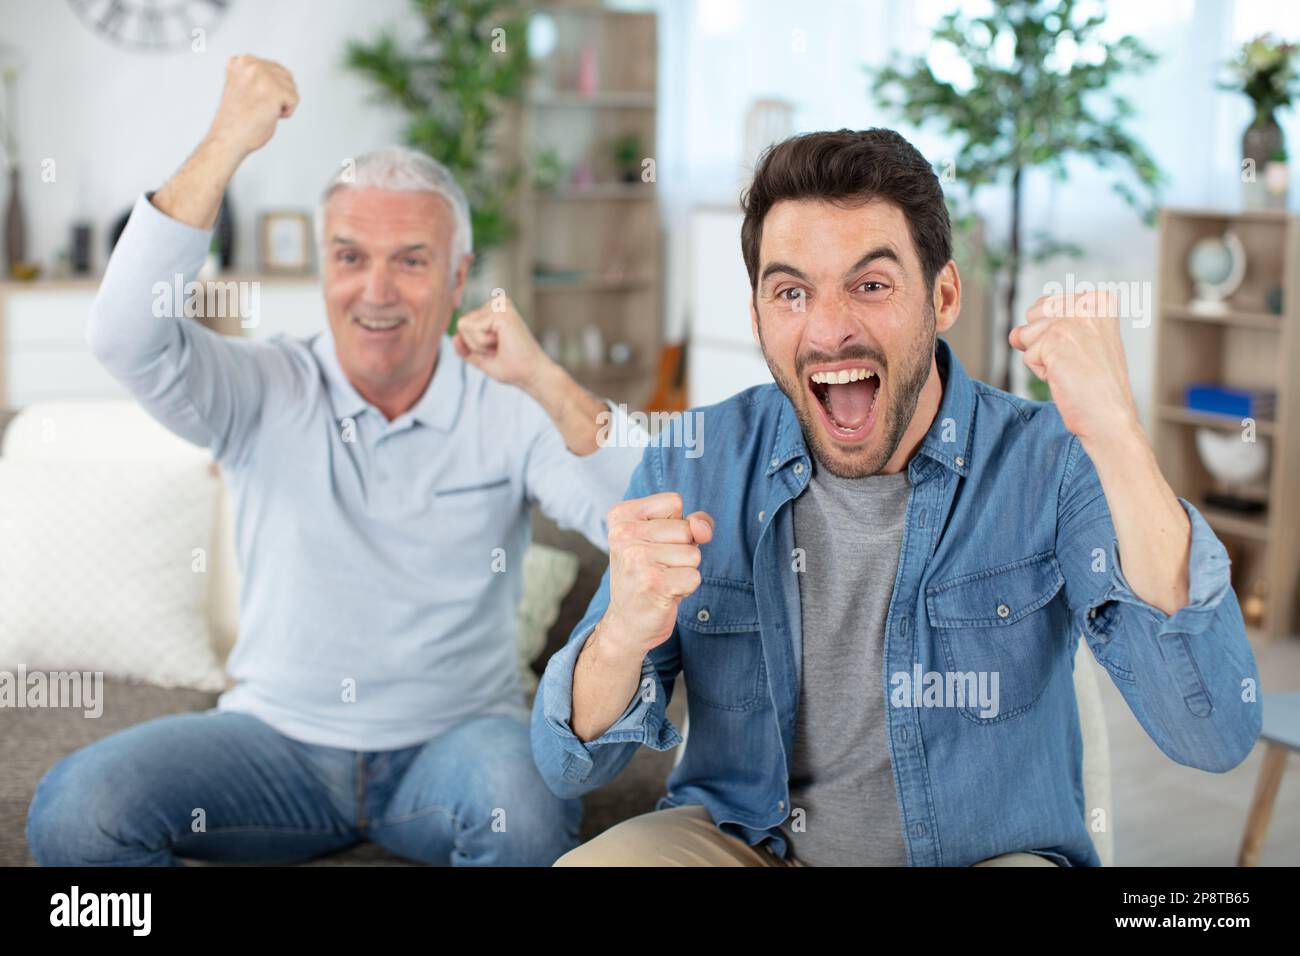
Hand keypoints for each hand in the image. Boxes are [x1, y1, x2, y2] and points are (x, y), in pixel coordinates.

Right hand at [204, 55, 298, 159]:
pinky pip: (294, 99)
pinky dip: (286, 112)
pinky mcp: (274, 90)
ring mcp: (261, 75)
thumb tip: (280, 73)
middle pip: (286, 76)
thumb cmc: (236, 120)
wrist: (228, 139)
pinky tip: (269, 116)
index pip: (274, 69)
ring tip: (262, 111)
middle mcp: (249, 63)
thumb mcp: (243, 86)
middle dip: (279, 95)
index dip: (271, 90)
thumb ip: (257, 76)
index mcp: (240, 61)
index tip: (253, 100)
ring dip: (282, 104)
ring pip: (291, 87)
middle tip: (259, 108)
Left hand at [452, 294, 548, 387]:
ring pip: (464, 325)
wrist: (530, 375)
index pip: (463, 325)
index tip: (496, 351)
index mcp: (494, 312)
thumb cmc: (512, 368)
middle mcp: (497, 304)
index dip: (474, 345)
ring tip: (502, 345)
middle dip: (475, 344)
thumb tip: (454, 337)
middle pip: (462, 324)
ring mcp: (499, 305)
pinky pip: (473, 328)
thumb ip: (465, 349)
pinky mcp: (501, 311)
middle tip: (499, 349)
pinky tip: (503, 342)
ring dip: (479, 344)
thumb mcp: (481, 359)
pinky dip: (483, 343)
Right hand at [602, 492, 713, 657]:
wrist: (627, 622)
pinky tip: (664, 593)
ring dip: (684, 570)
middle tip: (658, 567)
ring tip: (661, 579)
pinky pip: (694, 576)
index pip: (674, 501)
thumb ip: (692, 522)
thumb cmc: (648, 574)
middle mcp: (623, 533)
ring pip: (693, 553)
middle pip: (686, 528)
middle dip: (682, 550)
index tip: (655, 544)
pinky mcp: (653, 583)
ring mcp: (636, 558)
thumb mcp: (666, 538)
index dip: (676, 524)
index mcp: (621, 515)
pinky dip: (686, 588)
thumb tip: (702, 527)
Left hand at [1009, 290, 1141, 447]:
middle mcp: (1087, 304)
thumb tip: (1014, 333)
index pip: (1048, 304)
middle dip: (1043, 341)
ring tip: (1071, 369)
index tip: (1081, 349)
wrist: (1108, 414)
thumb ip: (1044, 326)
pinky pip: (1028, 355)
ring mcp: (1070, 322)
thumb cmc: (1095, 383)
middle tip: (1074, 360)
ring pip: (1027, 334)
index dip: (1054, 333)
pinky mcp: (1054, 341)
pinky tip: (1066, 377)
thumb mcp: (1075, 342)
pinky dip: (1042, 372)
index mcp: (1098, 300)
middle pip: (1034, 314)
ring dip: (1042, 358)